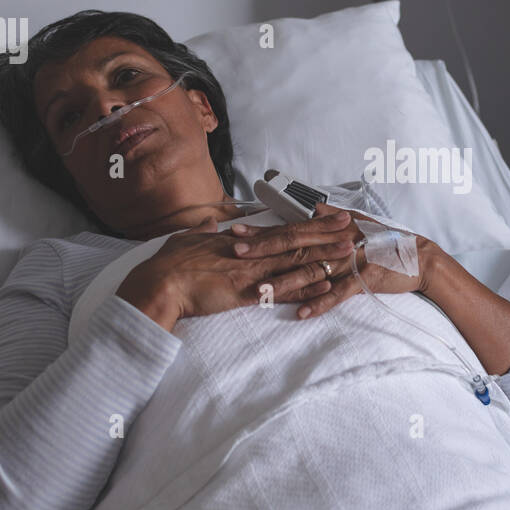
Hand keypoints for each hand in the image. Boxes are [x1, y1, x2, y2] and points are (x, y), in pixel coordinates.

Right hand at [115, 209, 358, 331]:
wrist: (158, 285)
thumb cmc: (168, 264)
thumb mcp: (187, 240)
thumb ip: (203, 233)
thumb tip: (210, 224)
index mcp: (241, 241)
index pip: (282, 229)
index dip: (309, 222)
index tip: (330, 215)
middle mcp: (251, 254)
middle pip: (295, 241)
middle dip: (325, 234)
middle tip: (352, 226)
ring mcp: (250, 274)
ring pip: (294, 263)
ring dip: (323, 258)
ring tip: (349, 253)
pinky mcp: (245, 295)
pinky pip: (280, 292)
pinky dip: (303, 290)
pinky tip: (324, 287)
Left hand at [229, 202, 444, 318]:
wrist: (417, 257)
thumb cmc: (386, 242)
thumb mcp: (359, 224)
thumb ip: (332, 217)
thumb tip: (312, 208)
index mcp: (332, 230)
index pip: (292, 230)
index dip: (264, 232)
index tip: (238, 233)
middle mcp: (336, 242)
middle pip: (295, 247)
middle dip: (263, 251)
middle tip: (236, 254)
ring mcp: (349, 262)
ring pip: (311, 273)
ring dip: (284, 284)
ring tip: (259, 292)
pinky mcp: (362, 280)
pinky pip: (337, 294)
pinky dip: (319, 304)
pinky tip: (299, 315)